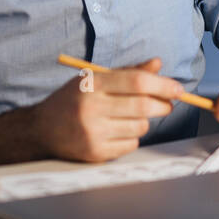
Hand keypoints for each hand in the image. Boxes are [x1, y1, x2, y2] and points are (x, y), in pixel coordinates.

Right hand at [31, 57, 182, 161]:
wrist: (41, 130)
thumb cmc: (72, 100)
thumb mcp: (95, 79)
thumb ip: (127, 72)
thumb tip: (158, 65)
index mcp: (92, 84)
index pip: (136, 82)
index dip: (162, 84)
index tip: (178, 88)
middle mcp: (91, 108)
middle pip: (142, 105)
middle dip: (163, 105)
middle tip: (167, 104)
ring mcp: (93, 132)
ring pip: (140, 127)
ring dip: (145, 121)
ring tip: (133, 116)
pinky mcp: (96, 152)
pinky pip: (131, 144)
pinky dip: (132, 136)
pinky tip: (118, 130)